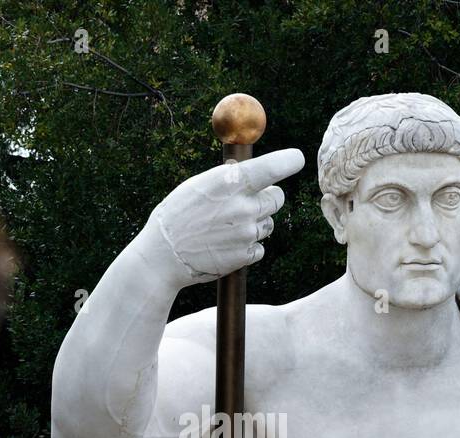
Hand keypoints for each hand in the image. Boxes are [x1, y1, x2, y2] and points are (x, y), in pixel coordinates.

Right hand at [146, 148, 304, 284]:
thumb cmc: (177, 216)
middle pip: (277, 198)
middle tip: (248, 201)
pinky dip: (249, 246)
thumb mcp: (198, 186)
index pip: (273, 168)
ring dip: (256, 223)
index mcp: (230, 182)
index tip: (296, 159)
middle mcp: (243, 206)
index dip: (289, 161)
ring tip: (228, 227)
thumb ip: (227, 178)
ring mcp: (246, 233)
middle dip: (267, 197)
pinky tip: (226, 244)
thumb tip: (248, 170)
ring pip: (268, 223)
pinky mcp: (245, 255)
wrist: (163, 256)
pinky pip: (260, 247)